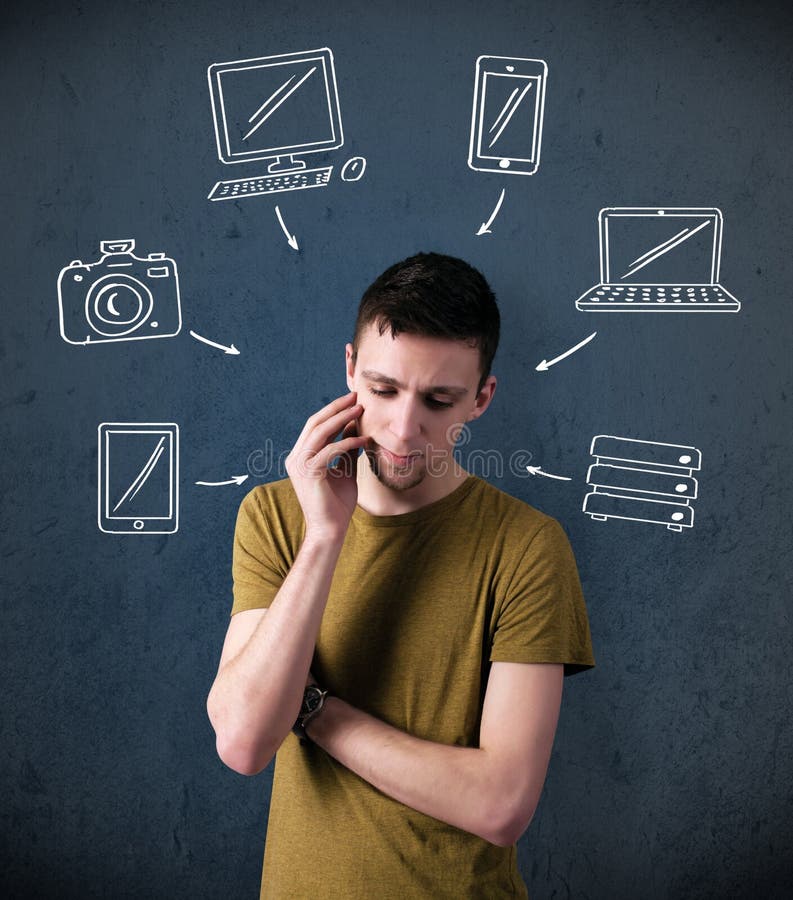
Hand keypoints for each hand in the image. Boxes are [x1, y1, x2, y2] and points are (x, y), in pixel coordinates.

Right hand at [285, 392, 367, 541]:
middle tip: (356, 397)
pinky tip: (363, 440)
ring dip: (342, 419)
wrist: (330, 530)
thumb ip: (346, 450)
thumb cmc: (337, 504)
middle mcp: (295, 458)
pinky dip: (347, 443)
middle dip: (337, 408)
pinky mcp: (308, 474)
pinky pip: (330, 451)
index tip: (352, 401)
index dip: (333, 411)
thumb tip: (353, 426)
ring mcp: (299, 465)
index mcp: (300, 456)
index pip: (315, 426)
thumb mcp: (345, 470)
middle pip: (315, 423)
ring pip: (320, 432)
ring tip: (360, 410)